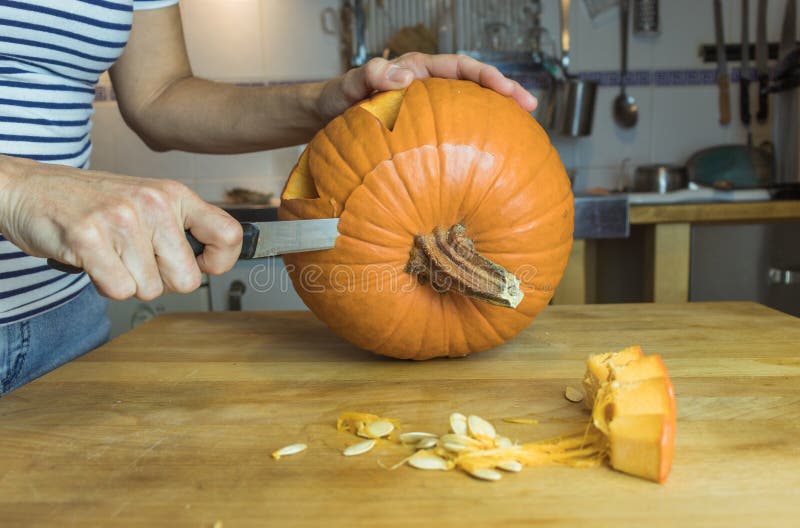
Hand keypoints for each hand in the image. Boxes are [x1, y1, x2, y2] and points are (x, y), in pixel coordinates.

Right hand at [0, 156, 241, 299]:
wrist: (29, 189)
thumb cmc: (92, 202)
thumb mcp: (147, 202)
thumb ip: (181, 229)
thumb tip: (213, 262)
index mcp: (174, 195)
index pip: (229, 235)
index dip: (220, 262)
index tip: (201, 265)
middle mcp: (154, 203)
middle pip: (187, 280)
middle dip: (161, 282)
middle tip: (137, 261)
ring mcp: (122, 219)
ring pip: (150, 290)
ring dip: (128, 282)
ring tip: (110, 255)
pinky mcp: (90, 238)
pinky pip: (119, 290)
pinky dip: (105, 285)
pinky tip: (94, 261)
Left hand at [317, 52, 536, 121]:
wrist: (326, 120)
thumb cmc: (337, 100)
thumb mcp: (348, 86)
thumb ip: (369, 76)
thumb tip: (399, 77)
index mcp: (418, 70)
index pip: (460, 67)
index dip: (486, 76)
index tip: (504, 88)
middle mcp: (428, 87)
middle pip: (474, 85)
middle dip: (505, 92)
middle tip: (530, 107)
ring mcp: (429, 111)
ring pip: (469, 109)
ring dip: (495, 117)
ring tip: (522, 132)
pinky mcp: (426, 132)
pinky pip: (454, 134)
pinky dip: (473, 142)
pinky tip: (487, 162)